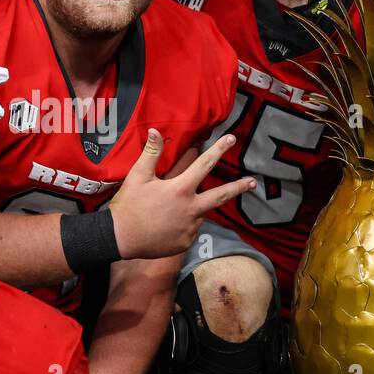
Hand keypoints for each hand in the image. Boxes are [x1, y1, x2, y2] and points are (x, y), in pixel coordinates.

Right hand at [108, 129, 254, 259]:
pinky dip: (184, 225)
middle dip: (239, 187)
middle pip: (221, 195)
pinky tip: (166, 225)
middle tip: (253, 182)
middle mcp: (192, 209)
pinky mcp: (187, 242)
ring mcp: (191, 227)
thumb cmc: (128, 205)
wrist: (120, 238)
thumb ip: (151, 154)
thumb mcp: (138, 176)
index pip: (205, 164)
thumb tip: (156, 131)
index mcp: (181, 190)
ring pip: (200, 213)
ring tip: (169, 211)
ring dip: (193, 208)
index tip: (232, 139)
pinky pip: (190, 229)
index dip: (219, 150)